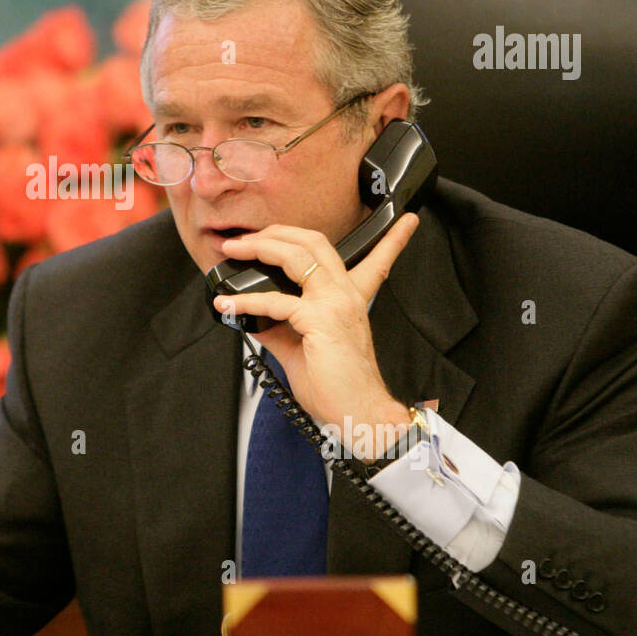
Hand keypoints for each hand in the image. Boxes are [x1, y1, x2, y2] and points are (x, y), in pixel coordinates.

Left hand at [212, 214, 419, 455]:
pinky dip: (247, 301)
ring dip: (259, 248)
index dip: (392, 240)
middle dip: (276, 231)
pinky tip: (230, 305)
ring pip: (296, 256)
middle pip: (314, 242)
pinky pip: (276, 301)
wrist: (358, 413)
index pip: (374, 260)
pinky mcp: (320, 320)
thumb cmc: (337, 387)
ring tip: (234, 251)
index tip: (406, 222)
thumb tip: (250, 318)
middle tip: (247, 237)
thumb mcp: (300, 349)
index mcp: (348, 299)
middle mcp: (345, 294)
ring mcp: (335, 303)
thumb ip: (277, 328)